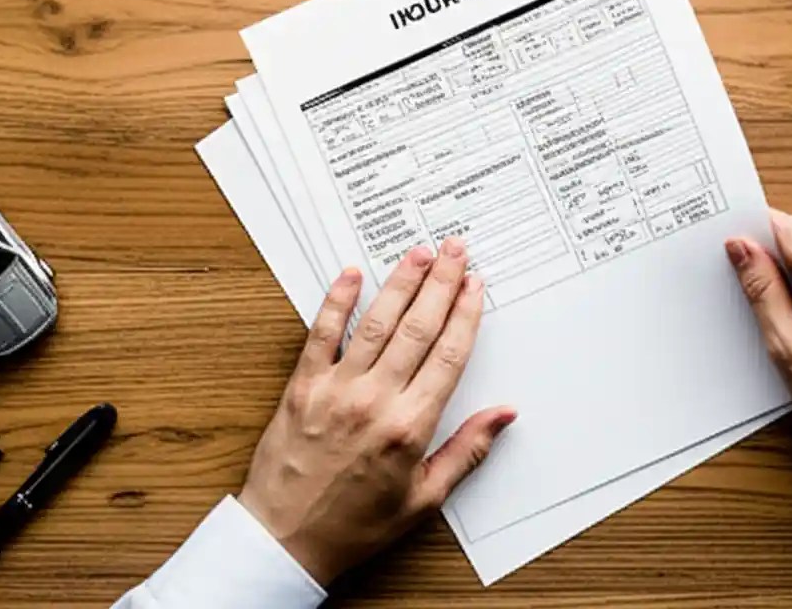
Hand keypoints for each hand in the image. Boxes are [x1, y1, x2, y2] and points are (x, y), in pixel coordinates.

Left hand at [238, 238, 515, 584]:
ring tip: (419, 253)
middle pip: (418, 328)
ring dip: (400, 283)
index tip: (477, 286)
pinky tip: (352, 274)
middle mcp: (375, 401)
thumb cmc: (355, 526)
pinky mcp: (302, 388)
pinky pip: (321, 334)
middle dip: (442, 284)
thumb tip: (504, 415)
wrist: (287, 540)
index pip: (448, 356)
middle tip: (456, 250)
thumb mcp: (424, 498)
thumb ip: (467, 451)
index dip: (466, 315)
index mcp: (410, 428)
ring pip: (376, 323)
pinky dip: (337, 301)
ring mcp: (335, 390)